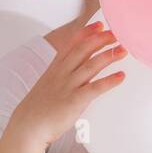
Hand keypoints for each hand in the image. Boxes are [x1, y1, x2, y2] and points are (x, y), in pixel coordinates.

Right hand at [10, 22, 124, 145]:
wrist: (28, 126)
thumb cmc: (39, 108)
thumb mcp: (48, 84)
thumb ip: (63, 75)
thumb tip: (79, 70)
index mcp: (55, 68)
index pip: (71, 44)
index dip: (86, 33)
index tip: (99, 25)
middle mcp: (62, 73)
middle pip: (83, 50)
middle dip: (101, 39)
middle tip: (116, 33)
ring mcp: (68, 86)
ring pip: (91, 65)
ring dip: (109, 56)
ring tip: (123, 50)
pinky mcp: (74, 101)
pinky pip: (95, 88)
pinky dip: (109, 81)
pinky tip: (121, 76)